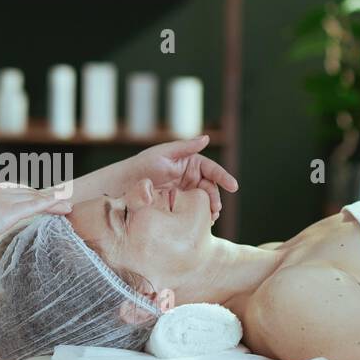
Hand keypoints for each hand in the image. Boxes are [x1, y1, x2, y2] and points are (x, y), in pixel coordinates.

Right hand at [0, 181, 72, 252]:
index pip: (13, 190)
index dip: (29, 194)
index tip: (39, 198)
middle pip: (27, 192)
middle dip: (44, 196)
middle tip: (60, 198)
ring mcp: (4, 199)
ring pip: (35, 197)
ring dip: (54, 200)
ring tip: (68, 204)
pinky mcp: (9, 211)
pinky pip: (36, 205)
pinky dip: (52, 204)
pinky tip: (63, 206)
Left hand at [123, 136, 237, 223]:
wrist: (126, 183)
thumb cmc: (144, 164)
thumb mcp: (165, 154)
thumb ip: (186, 147)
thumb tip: (206, 138)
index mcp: (191, 162)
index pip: (212, 169)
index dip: (224, 177)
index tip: (233, 186)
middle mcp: (191, 176)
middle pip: (210, 188)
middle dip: (215, 198)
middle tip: (216, 209)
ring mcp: (186, 190)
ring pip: (203, 200)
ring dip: (209, 208)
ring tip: (211, 217)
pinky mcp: (179, 203)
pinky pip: (193, 209)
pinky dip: (199, 214)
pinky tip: (202, 222)